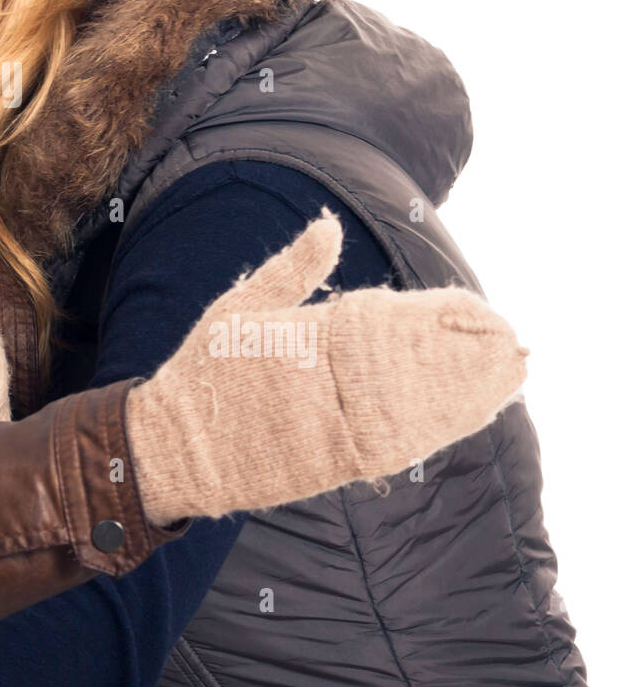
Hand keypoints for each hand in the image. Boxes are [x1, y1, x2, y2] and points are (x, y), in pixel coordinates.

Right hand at [125, 211, 527, 521]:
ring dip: (467, 391)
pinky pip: (399, 445)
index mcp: (307, 333)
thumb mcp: (240, 306)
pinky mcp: (334, 461)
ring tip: (505, 376)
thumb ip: (293, 268)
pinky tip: (465, 418)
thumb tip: (330, 224)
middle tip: (508, 340)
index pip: (390, 317)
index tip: (473, 306)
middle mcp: (327, 377)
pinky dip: (436, 430)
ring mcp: (333, 422)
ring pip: (418, 405)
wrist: (177, 445)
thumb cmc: (203, 371)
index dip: (437, 315)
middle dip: (464, 351)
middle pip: (414, 361)